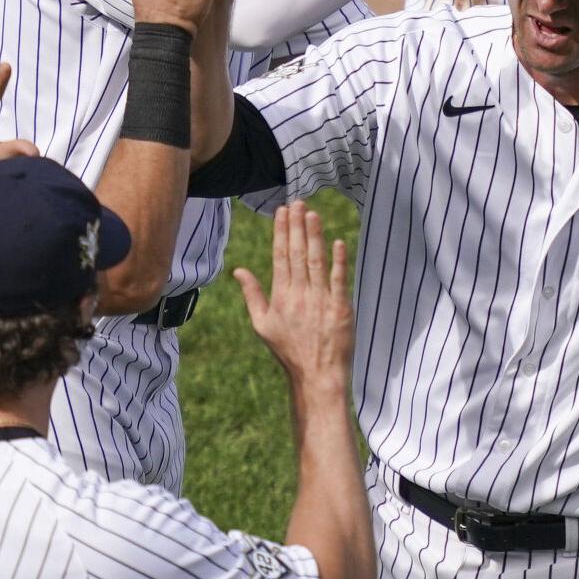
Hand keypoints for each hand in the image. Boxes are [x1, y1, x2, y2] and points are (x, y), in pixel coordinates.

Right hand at [233, 202, 353, 395]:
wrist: (316, 375)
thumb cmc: (289, 350)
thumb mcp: (262, 324)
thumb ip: (252, 295)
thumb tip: (238, 270)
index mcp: (280, 296)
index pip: (280, 256)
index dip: (281, 232)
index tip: (282, 211)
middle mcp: (299, 295)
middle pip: (297, 254)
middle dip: (297, 226)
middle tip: (298, 202)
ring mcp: (320, 301)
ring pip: (316, 262)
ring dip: (314, 236)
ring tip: (313, 214)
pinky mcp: (340, 308)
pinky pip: (339, 280)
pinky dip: (338, 261)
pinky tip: (337, 242)